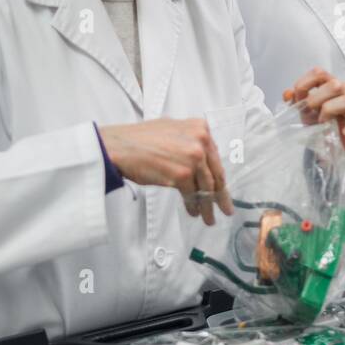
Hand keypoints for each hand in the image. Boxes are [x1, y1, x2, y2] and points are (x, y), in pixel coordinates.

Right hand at [98, 119, 233, 224]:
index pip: (215, 158)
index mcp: (201, 127)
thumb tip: (203, 162)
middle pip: (214, 174)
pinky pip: (192, 195)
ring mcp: (193, 158)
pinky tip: (193, 211)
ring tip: (208, 217)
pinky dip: (193, 205)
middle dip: (220, 195)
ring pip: (205, 187)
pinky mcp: (182, 174)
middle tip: (225, 209)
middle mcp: (201, 140)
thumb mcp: (173, 130)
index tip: (223, 190)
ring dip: (206, 205)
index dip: (220, 177)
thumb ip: (191, 141)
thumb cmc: (140, 140)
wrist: (118, 146)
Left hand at [283, 67, 344, 161]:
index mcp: (330, 86)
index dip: (305, 83)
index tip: (298, 97)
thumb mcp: (303, 111)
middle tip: (309, 111)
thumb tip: (287, 93)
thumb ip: (295, 100)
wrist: (328, 147)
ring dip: (331, 110)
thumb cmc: (318, 123)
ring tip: (322, 122)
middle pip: (334, 84)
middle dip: (316, 98)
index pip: (319, 73)